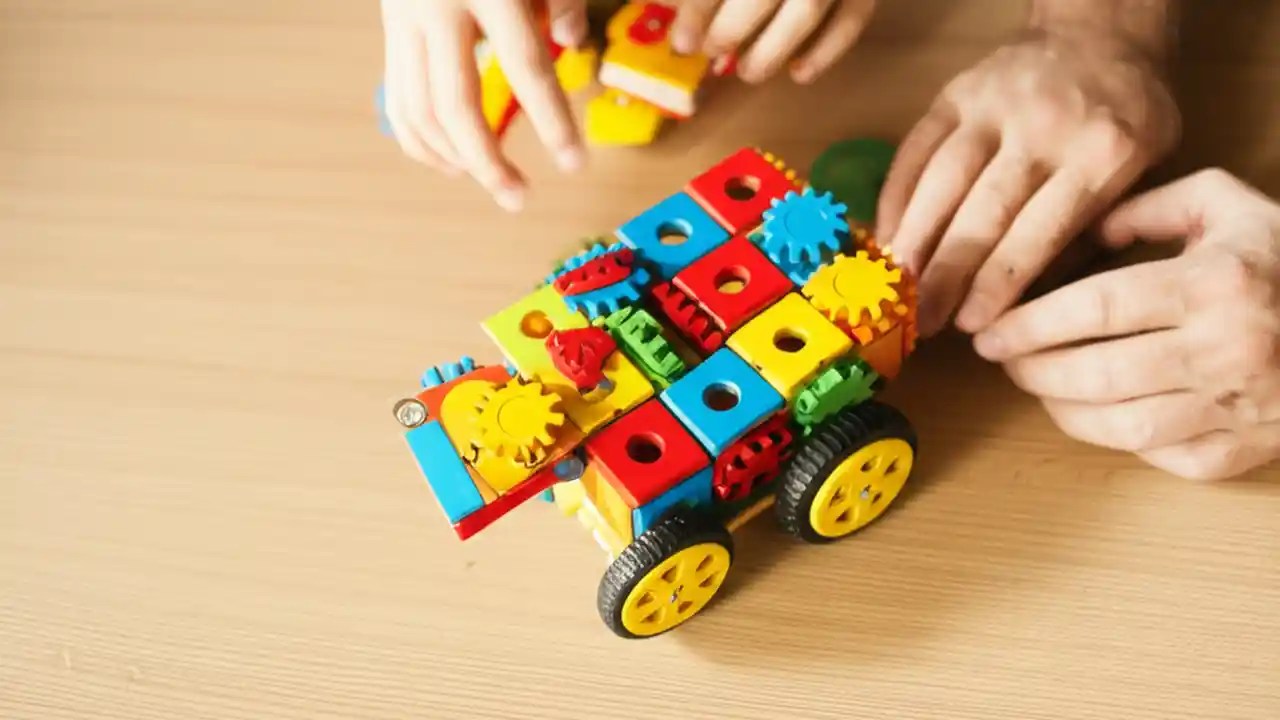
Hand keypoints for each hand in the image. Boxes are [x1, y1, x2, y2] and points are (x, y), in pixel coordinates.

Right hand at [380, 0, 586, 211]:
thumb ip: (561, 0)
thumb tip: (572, 43)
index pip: (526, 68)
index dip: (553, 122)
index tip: (574, 164)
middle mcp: (437, 8)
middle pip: (456, 106)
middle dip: (488, 163)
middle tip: (518, 197)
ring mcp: (404, 20)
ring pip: (418, 110)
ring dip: (454, 158)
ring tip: (491, 181)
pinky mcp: (388, 28)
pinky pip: (397, 97)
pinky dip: (421, 140)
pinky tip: (452, 160)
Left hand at [670, 0, 876, 83]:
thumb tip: (663, 2)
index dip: (699, 7)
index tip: (681, 40)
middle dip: (730, 29)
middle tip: (707, 51)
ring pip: (807, 9)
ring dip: (772, 49)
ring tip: (747, 72)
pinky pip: (854, 17)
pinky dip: (828, 49)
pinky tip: (799, 73)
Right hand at [877, 22, 1179, 336]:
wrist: (1102, 35)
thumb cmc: (1124, 121)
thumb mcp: (1141, 176)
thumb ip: (1089, 234)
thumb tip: (1028, 305)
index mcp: (1103, 156)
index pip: (1040, 231)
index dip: (999, 282)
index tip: (971, 326)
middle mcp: (1045, 128)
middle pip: (984, 210)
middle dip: (947, 272)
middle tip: (922, 320)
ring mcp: (993, 106)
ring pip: (942, 179)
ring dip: (912, 237)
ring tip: (893, 285)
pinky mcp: (955, 95)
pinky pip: (916, 149)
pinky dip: (895, 196)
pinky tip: (885, 237)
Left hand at [972, 170, 1279, 480]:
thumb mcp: (1225, 204)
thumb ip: (1144, 208)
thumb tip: (1076, 232)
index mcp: (1217, 284)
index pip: (1096, 310)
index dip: (1030, 325)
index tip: (990, 330)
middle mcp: (1228, 351)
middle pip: (1098, 375)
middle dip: (1033, 369)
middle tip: (1003, 357)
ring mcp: (1239, 408)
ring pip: (1122, 427)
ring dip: (1061, 409)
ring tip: (1036, 383)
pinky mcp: (1244, 451)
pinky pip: (1160, 457)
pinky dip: (1113, 439)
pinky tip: (1090, 413)